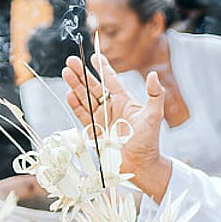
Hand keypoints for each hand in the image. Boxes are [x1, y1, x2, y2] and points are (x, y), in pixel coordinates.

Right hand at [63, 53, 170, 198]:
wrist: (139, 165)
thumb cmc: (149, 141)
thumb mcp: (154, 115)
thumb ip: (155, 95)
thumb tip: (154, 75)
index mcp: (124, 101)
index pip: (110, 80)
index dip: (102, 68)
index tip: (94, 56)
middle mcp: (110, 108)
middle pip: (93, 86)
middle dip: (82, 73)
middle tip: (71, 60)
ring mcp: (100, 119)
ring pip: (85, 98)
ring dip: (75, 85)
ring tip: (66, 72)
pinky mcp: (93, 131)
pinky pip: (81, 115)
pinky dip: (75, 104)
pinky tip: (69, 93)